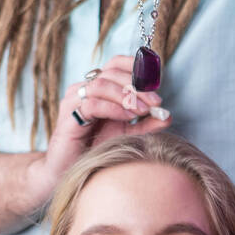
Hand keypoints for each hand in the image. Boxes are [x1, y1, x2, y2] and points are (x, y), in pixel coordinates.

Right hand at [32, 55, 172, 196]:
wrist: (67, 170)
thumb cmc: (94, 148)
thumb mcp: (126, 134)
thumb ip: (146, 124)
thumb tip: (167, 116)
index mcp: (96, 87)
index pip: (115, 64)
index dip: (136, 66)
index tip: (156, 78)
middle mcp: (83, 88)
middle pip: (111, 72)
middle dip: (137, 85)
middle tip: (155, 102)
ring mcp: (73, 100)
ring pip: (101, 84)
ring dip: (126, 95)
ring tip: (143, 110)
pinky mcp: (68, 116)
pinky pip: (92, 104)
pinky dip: (113, 108)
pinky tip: (128, 117)